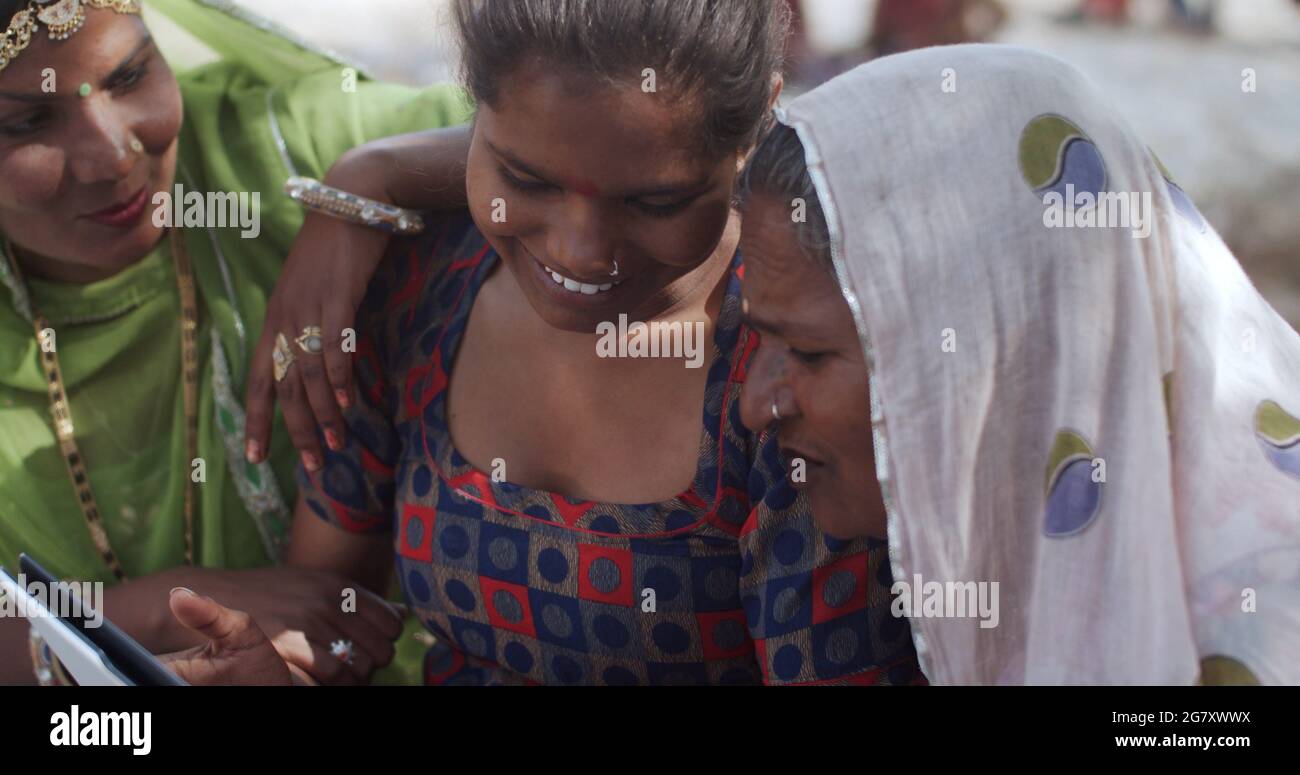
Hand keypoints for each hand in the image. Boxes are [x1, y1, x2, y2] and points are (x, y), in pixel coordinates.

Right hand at [186, 567, 404, 685]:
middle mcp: (327, 603)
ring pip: (356, 669)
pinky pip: (328, 678)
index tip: (369, 648)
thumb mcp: (315, 585)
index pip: (391, 624)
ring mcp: (306, 625)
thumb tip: (403, 614)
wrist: (211, 595)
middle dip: (370, 665)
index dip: (385, 642)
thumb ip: (358, 600)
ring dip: (351, 681)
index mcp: (339, 586)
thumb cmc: (270, 595)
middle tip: (353, 669)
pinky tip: (316, 681)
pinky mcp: (285, 647)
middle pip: (378, 650)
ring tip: (336, 678)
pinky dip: (329, 686)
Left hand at [242, 205, 390, 473]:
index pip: (260, 379)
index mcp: (276, 319)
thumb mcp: (314, 291)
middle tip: (311, 466)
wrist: (351, 200)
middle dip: (295, 430)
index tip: (254, 457)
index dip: (256, 420)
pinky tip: (347, 404)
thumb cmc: (336, 248)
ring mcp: (308, 308)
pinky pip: (333, 347)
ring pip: (308, 374)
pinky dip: (338, 379)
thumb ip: (312, 325)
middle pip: (284, 386)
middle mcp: (285, 317)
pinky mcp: (336, 297)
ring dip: (322, 414)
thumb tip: (320, 366)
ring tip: (336, 444)